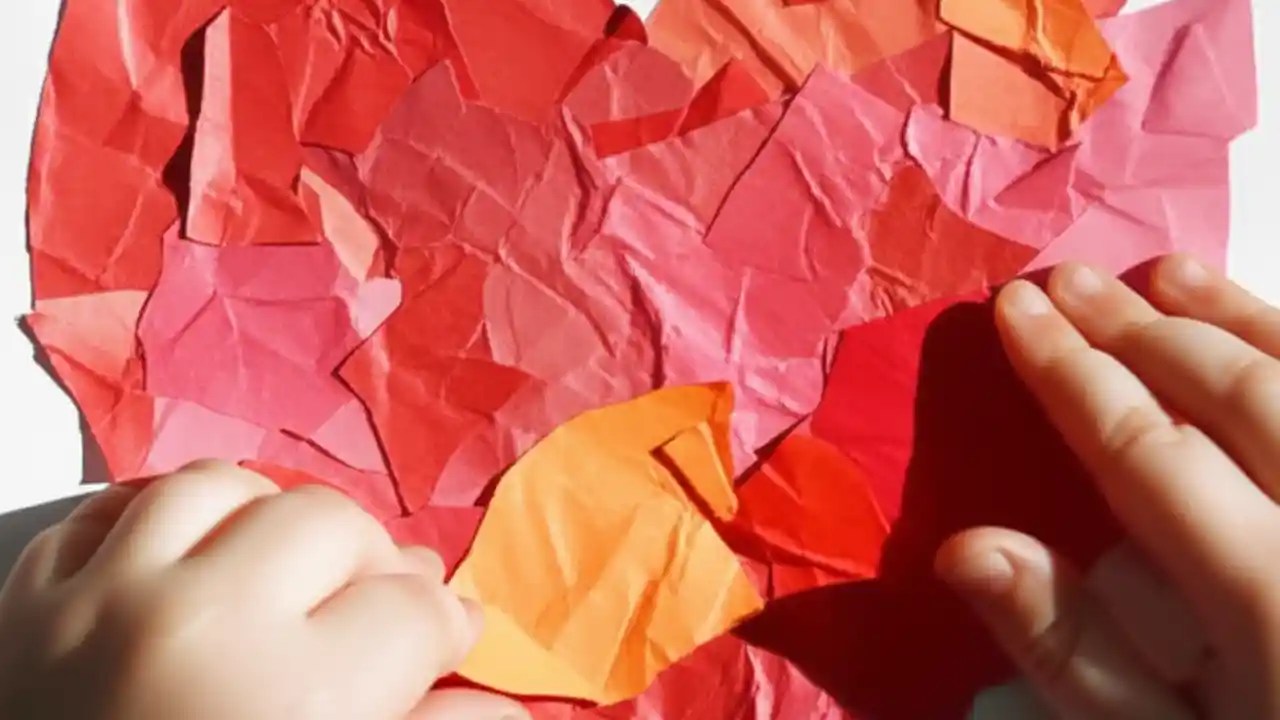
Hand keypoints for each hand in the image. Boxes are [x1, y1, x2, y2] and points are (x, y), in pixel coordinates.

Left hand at [0, 462, 526, 719]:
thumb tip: (508, 706)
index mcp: (287, 693)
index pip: (412, 609)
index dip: (444, 626)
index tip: (442, 640)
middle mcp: (193, 622)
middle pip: (330, 523)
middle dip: (364, 567)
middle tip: (361, 616)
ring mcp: (98, 601)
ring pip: (220, 486)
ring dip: (263, 524)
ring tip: (273, 576)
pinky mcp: (26, 602)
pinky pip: (109, 508)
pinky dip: (154, 522)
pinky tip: (185, 563)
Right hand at [936, 256, 1279, 718]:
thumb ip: (1076, 655)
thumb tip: (968, 547)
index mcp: (1272, 602)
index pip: (1148, 454)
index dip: (1074, 374)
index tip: (1017, 311)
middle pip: (1240, 398)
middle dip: (1144, 331)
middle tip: (1068, 281)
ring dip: (1240, 321)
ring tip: (1168, 277)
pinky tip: (1275, 335)